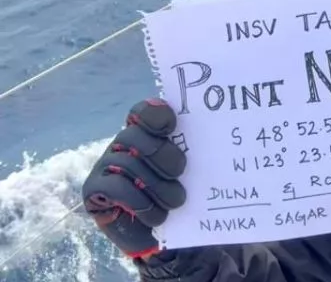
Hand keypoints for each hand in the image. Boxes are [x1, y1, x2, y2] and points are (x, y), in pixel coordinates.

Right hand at [81, 99, 186, 258]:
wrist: (161, 236)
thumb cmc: (178, 196)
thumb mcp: (191, 172)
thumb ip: (194, 152)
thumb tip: (220, 140)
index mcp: (147, 132)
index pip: (144, 111)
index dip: (156, 115)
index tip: (172, 127)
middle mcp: (122, 144)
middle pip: (133, 136)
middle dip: (161, 154)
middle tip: (181, 171)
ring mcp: (105, 166)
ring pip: (126, 163)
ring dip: (156, 185)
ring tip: (176, 201)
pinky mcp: (93, 190)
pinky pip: (114, 187)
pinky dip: (137, 200)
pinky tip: (153, 213)